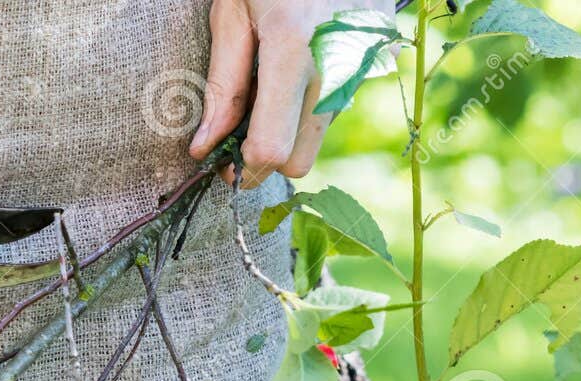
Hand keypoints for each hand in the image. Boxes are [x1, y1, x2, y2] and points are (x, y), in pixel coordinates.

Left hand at [190, 0, 396, 188]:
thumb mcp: (232, 9)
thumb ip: (222, 82)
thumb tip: (205, 145)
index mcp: (292, 47)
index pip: (272, 148)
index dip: (243, 165)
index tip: (223, 161)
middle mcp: (334, 65)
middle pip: (298, 161)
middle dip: (268, 158)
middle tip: (242, 132)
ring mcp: (361, 66)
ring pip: (318, 137)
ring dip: (290, 130)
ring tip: (269, 89)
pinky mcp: (376, 61)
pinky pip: (336, 106)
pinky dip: (312, 102)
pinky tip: (299, 66)